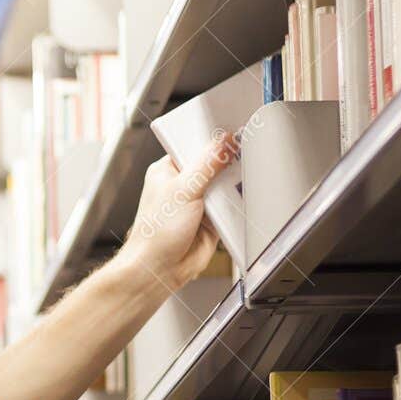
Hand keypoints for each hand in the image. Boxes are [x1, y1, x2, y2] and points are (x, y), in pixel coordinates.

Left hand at [117, 131, 235, 289]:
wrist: (160, 270)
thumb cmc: (155, 234)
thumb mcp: (182, 190)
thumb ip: (206, 165)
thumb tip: (223, 142)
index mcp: (167, 170)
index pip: (193, 146)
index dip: (212, 139)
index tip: (232, 130)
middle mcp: (183, 185)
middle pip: (214, 165)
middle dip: (228, 163)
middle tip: (244, 152)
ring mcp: (198, 203)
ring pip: (225, 185)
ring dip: (233, 185)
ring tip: (245, 176)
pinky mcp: (212, 220)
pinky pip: (231, 206)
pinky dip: (237, 204)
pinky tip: (244, 198)